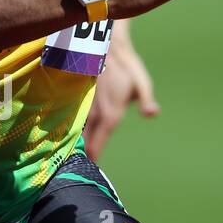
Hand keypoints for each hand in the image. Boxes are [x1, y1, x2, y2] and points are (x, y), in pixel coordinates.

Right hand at [82, 32, 158, 161]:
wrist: (104, 46)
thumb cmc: (126, 66)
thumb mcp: (141, 84)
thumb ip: (145, 101)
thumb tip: (152, 113)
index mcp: (111, 116)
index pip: (97, 147)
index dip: (93, 162)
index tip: (90, 175)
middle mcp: (95, 115)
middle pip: (85, 144)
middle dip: (83, 158)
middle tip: (81, 170)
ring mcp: (84, 107)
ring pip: (76, 132)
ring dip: (76, 145)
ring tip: (74, 157)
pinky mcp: (78, 99)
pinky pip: (72, 120)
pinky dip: (71, 130)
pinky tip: (70, 135)